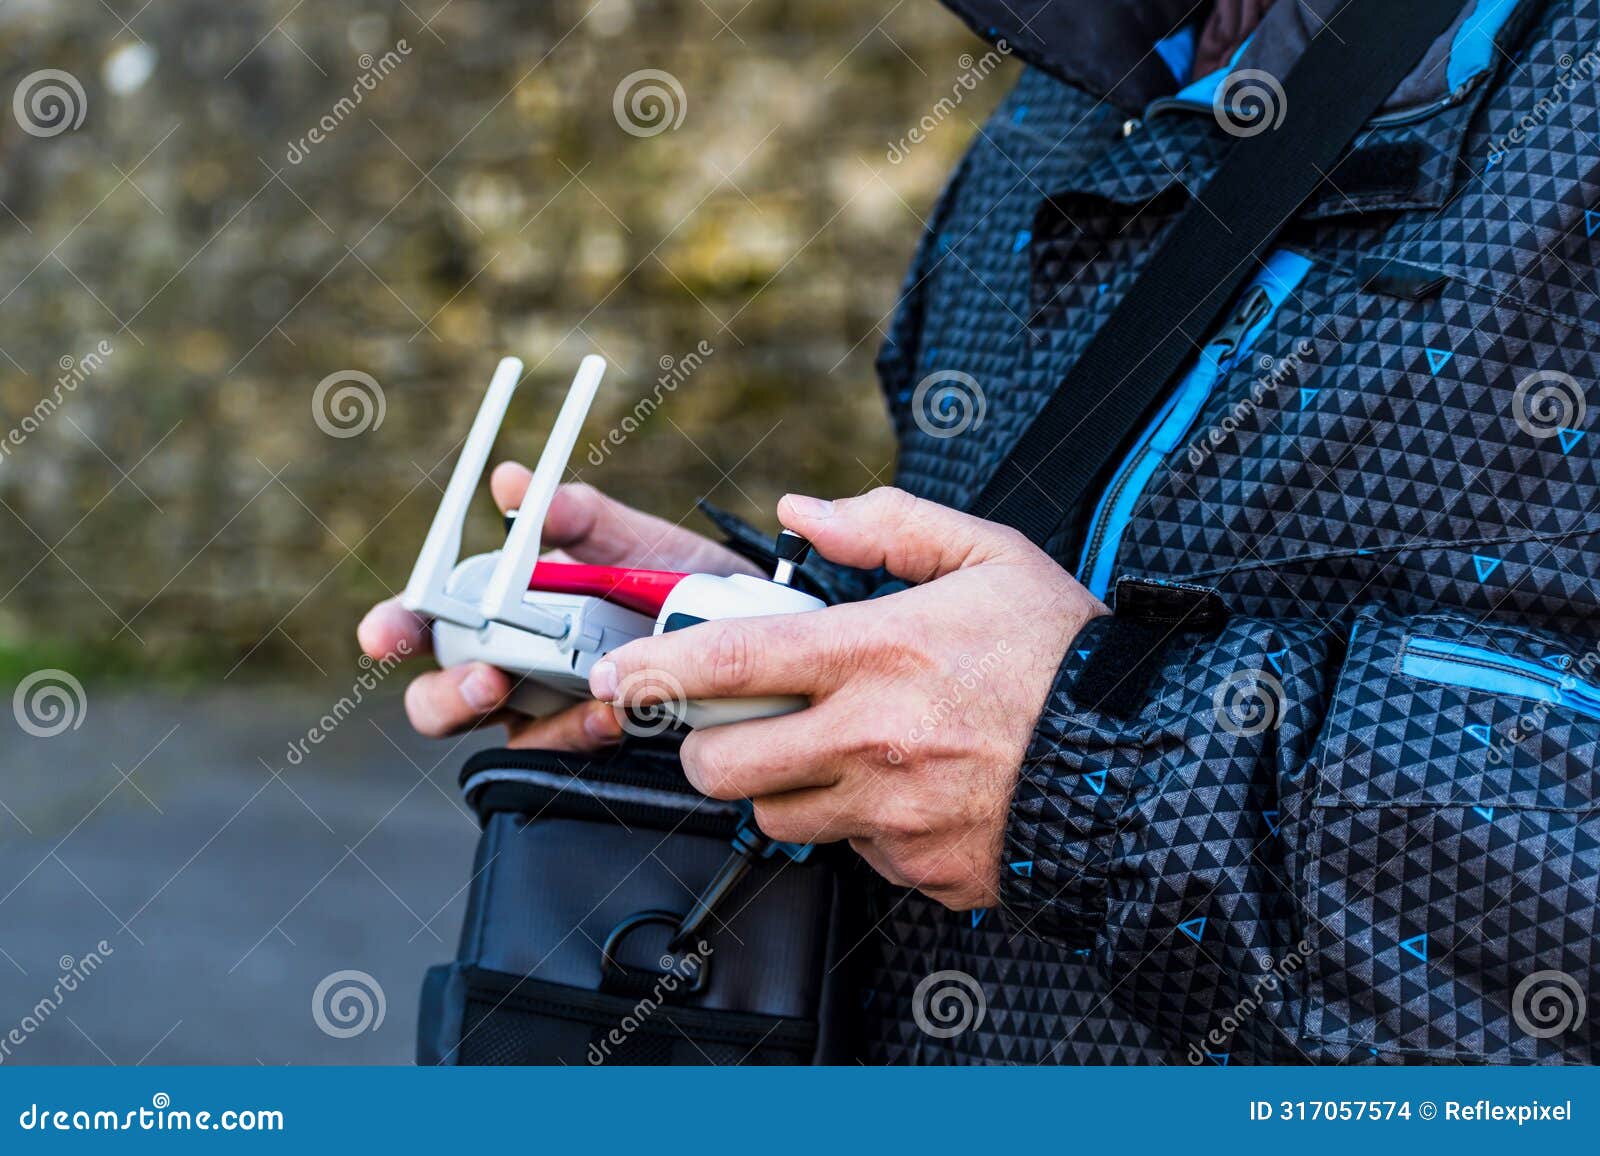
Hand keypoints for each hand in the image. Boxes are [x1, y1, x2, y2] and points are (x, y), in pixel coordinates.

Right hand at [357, 462, 760, 750]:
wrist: (745, 620)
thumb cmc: (665, 571)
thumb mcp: (627, 536)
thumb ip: (575, 514)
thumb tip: (514, 483)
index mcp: (492, 612)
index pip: (422, 624)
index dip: (393, 629)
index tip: (384, 634)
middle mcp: (507, 669)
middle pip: (440, 701)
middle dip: (450, 696)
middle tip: (486, 678)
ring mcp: (547, 712)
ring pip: (507, 738)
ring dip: (536, 722)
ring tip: (581, 694)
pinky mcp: (593, 742)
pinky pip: (572, 752)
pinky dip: (590, 731)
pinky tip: (619, 712)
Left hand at [590, 487, 1106, 908]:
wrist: (1143, 761)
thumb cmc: (1065, 655)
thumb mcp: (988, 554)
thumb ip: (887, 525)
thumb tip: (804, 513)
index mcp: (879, 652)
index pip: (732, 662)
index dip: (657, 669)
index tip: (620, 674)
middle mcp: (873, 739)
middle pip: (725, 763)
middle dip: (708, 744)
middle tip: (733, 724)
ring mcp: (893, 814)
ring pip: (776, 817)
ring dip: (781, 786)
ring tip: (834, 751)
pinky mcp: (917, 867)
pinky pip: (850, 852)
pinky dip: (856, 824)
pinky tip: (901, 789)